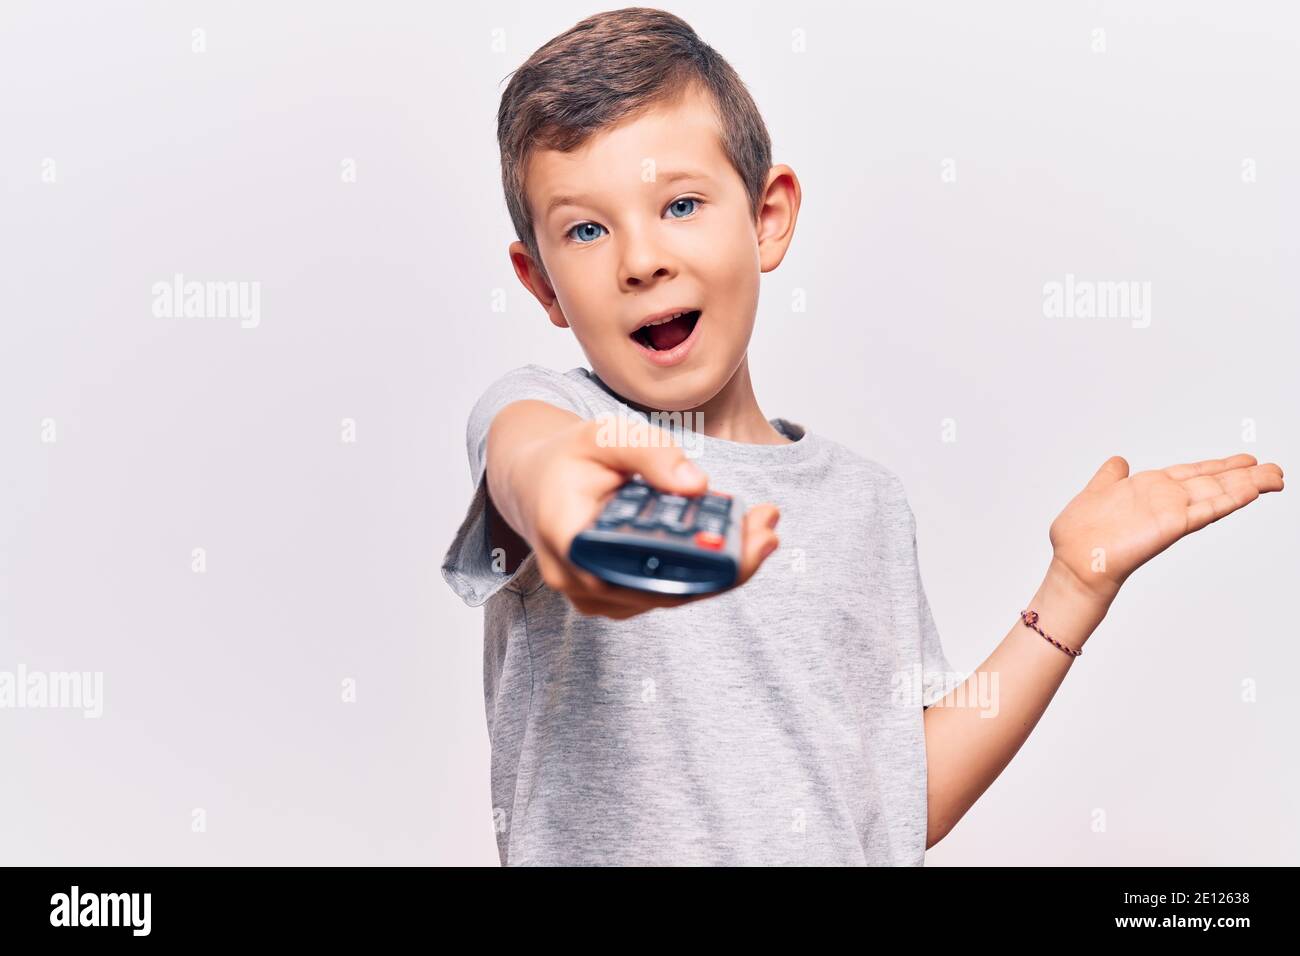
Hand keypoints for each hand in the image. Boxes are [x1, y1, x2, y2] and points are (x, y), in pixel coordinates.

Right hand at [508, 415, 780, 618]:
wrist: (537, 483)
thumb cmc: (571, 458)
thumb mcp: (604, 435)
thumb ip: (650, 453)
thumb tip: (697, 486)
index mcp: (569, 537)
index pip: (630, 568)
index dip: (686, 566)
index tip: (732, 545)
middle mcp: (579, 579)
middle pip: (662, 590)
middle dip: (724, 566)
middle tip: (768, 532)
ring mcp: (597, 597)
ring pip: (670, 596)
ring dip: (723, 568)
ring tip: (764, 529)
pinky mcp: (618, 599)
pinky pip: (666, 592)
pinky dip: (705, 570)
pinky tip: (740, 541)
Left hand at [1048, 453, 1283, 605]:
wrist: (1074, 560)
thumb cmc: (1081, 533)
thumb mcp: (1097, 491)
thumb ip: (1110, 476)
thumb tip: (1119, 461)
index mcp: (1150, 488)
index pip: (1193, 473)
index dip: (1220, 466)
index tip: (1247, 459)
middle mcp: (1165, 500)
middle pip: (1214, 484)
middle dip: (1245, 476)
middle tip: (1277, 470)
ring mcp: (1171, 514)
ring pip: (1217, 496)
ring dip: (1247, 486)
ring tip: (1275, 478)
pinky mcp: (1171, 527)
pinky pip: (1205, 511)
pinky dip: (1227, 501)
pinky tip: (1249, 491)